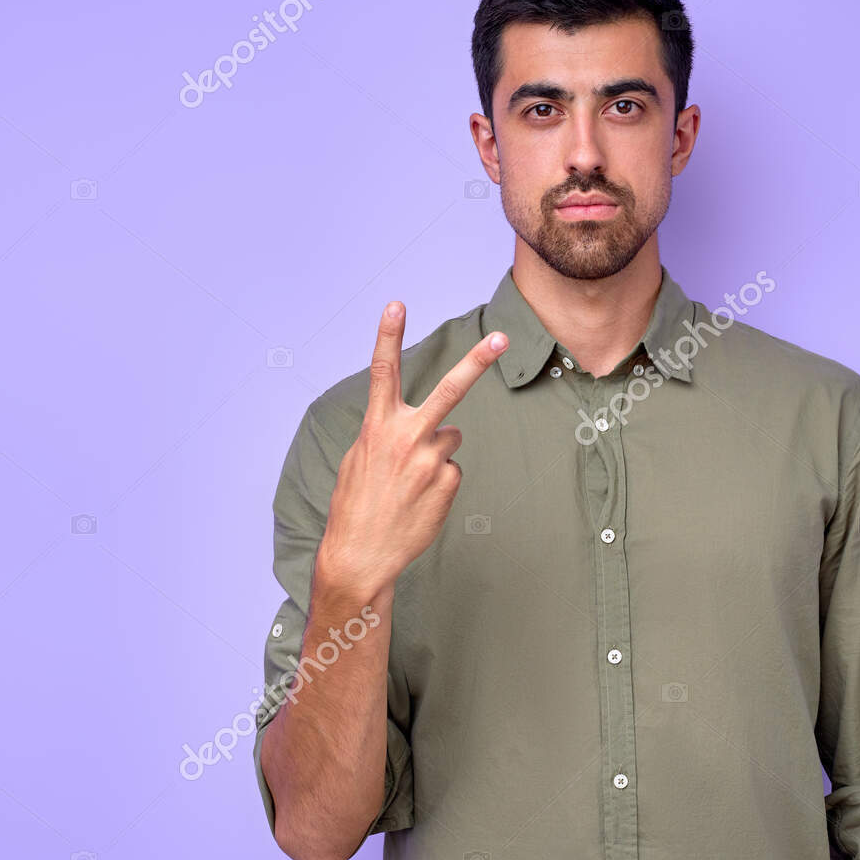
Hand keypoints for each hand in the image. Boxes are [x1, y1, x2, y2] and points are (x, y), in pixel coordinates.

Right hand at [314, 302, 507, 597]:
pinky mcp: (448, 482)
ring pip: (450, 438)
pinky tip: (420, 501)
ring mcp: (431, 460)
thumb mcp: (359, 460)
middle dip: (477, 362)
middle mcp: (406, 438)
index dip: (388, 335)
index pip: (382, 372)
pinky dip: (438, 482)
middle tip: (502, 338)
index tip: (397, 304)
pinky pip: (451, 469)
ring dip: (435, 454)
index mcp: (377, 427)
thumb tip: (417, 428)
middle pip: (448, 390)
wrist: (361, 554)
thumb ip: (386, 434)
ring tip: (411, 483)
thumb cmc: (357, 505)